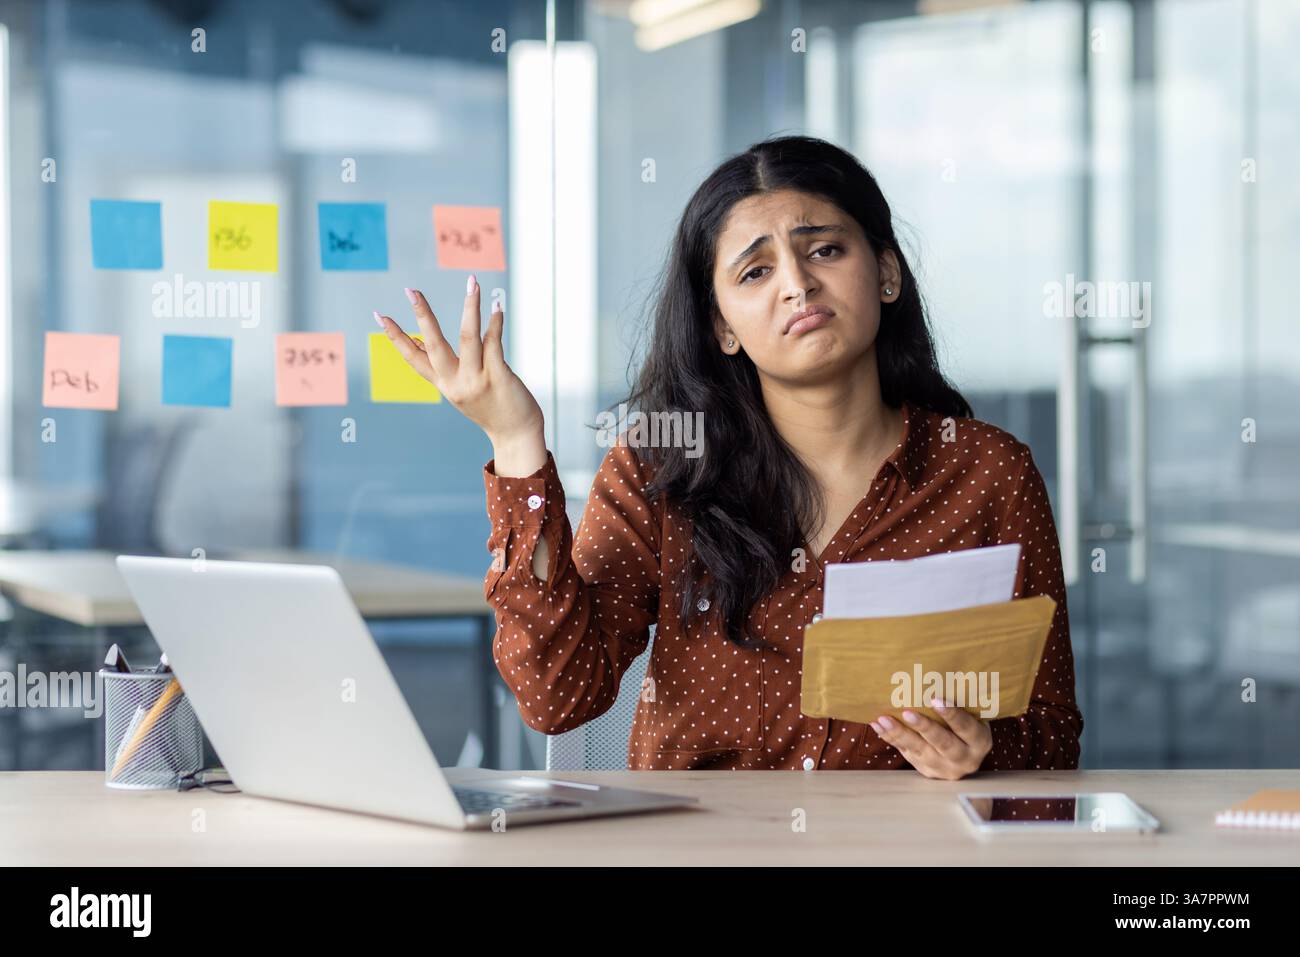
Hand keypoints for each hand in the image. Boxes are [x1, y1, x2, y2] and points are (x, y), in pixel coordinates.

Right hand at [375, 279, 544, 454]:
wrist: (516, 437)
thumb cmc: (490, 408)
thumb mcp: (459, 390)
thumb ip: (443, 367)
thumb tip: (420, 339)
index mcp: (444, 384)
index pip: (413, 357)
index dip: (395, 336)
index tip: (379, 315)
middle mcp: (456, 383)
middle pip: (434, 344)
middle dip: (422, 315)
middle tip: (410, 289)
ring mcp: (477, 380)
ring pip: (469, 337)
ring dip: (471, 306)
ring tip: (473, 282)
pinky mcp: (498, 378)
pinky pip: (494, 344)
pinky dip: (495, 323)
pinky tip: (497, 306)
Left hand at [870, 697, 991, 779]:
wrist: (965, 755)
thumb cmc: (967, 722)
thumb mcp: (973, 715)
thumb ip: (961, 702)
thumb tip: (935, 672)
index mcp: (980, 741)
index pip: (967, 727)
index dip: (952, 715)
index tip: (935, 699)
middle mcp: (965, 759)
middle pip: (943, 743)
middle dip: (924, 727)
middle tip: (907, 712)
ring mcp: (944, 768)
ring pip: (920, 751)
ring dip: (900, 734)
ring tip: (883, 719)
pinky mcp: (926, 770)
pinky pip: (906, 753)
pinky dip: (891, 738)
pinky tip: (878, 725)